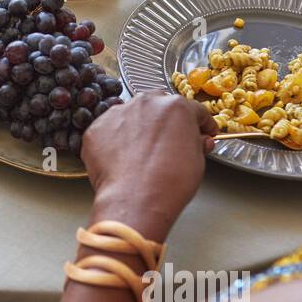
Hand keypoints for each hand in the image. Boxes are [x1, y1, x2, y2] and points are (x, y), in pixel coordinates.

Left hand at [81, 92, 215, 230]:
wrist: (135, 199)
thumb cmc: (169, 182)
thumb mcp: (197, 162)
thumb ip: (198, 144)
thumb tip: (200, 141)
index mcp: (176, 107)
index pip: (195, 110)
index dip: (202, 123)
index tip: (204, 132)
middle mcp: (146, 103)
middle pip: (160, 106)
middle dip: (166, 121)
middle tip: (169, 142)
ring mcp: (118, 113)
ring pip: (132, 116)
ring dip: (139, 129)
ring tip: (142, 153)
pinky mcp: (97, 128)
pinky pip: (110, 131)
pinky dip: (116, 141)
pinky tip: (122, 159)